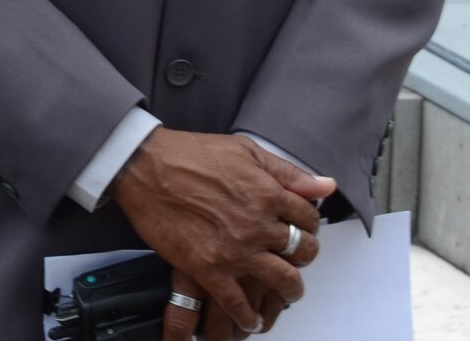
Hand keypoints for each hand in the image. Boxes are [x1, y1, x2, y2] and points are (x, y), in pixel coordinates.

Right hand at [114, 130, 333, 335]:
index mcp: (268, 193)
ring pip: (283, 281)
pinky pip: (239, 304)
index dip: (308, 224)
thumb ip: (287, 172)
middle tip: (295, 259)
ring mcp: (235, 250)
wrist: (144, 166)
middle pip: (303, 251)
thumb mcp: (245, 151)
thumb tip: (325, 185)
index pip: (308, 218)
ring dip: (289, 291)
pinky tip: (250, 318)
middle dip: (304, 256)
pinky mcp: (209, 269)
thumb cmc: (190, 154)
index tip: (300, 229)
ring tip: (286, 293)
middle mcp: (258, 224)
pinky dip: (248, 316)